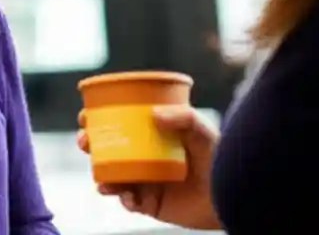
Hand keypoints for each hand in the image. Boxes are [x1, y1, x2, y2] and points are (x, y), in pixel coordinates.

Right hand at [76, 105, 222, 229]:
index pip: (119, 124)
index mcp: (152, 136)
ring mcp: (147, 180)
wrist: (233, 196)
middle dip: (90, 146)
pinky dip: (123, 199)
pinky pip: (129, 202)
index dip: (98, 119)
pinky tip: (126, 196)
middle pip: (108, 150)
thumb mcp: (202, 131)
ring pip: (113, 177)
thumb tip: (153, 114)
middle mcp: (146, 157)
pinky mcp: (152, 204)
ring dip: (101, 176)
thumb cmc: (221, 158)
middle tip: (85, 143)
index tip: (85, 115)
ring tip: (101, 179)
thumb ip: (183, 117)